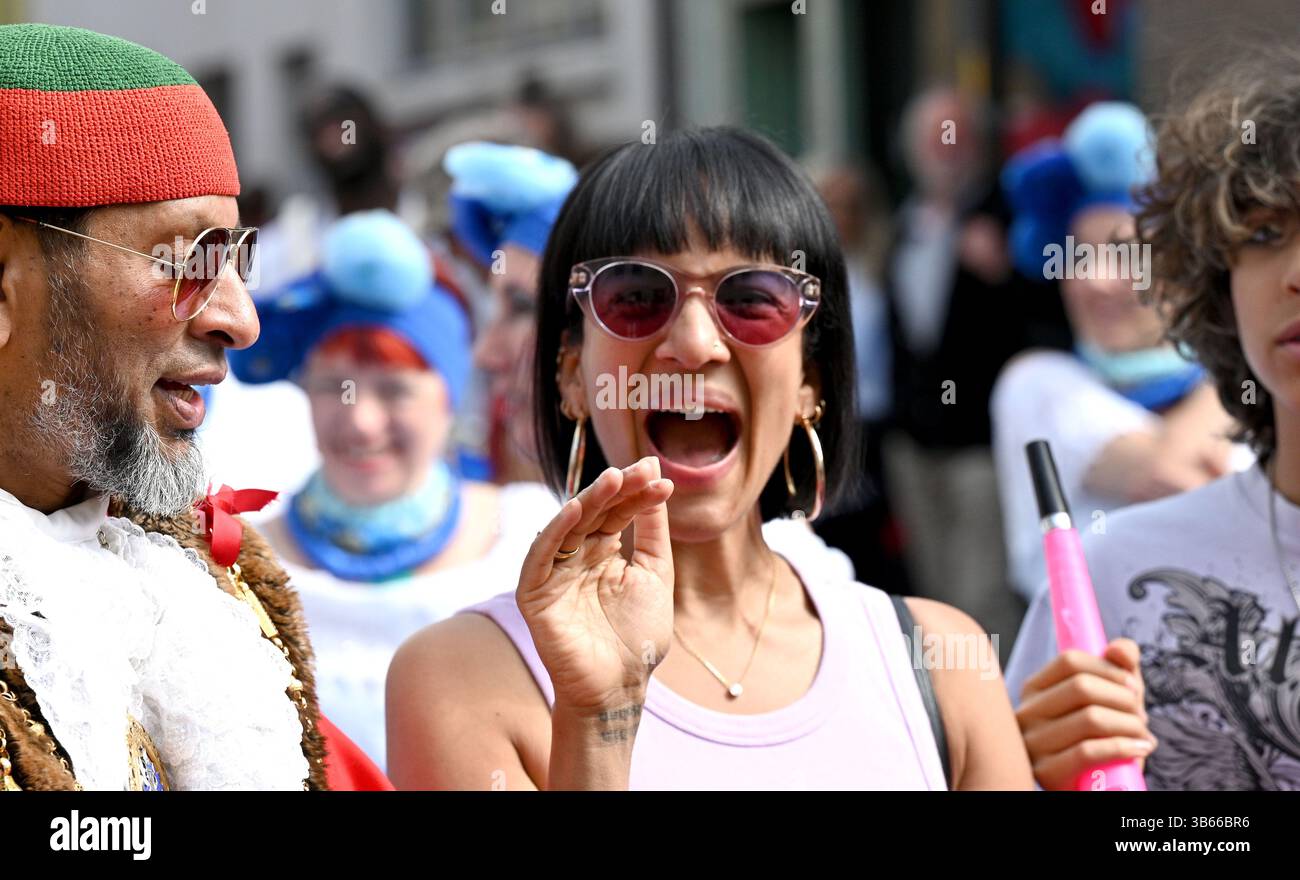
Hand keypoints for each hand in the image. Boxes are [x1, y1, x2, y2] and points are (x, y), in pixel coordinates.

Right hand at [516, 456, 673, 712]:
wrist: (620, 686)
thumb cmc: (637, 636)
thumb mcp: (653, 575)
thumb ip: (652, 533)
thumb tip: (658, 486)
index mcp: (602, 552)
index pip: (616, 512)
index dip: (635, 492)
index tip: (658, 474)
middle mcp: (575, 556)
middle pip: (592, 512)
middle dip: (615, 489)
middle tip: (639, 470)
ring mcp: (554, 572)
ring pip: (566, 525)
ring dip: (588, 500)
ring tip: (614, 479)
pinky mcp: (534, 593)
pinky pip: (540, 556)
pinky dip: (554, 531)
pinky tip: (574, 510)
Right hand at [1016, 638, 1156, 789]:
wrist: (1096, 785)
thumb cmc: (1103, 736)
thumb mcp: (1113, 697)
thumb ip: (1119, 666)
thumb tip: (1120, 649)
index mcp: (1035, 689)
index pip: (1070, 661)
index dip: (1109, 668)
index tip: (1133, 685)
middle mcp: (1026, 712)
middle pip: (1081, 687)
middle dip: (1124, 699)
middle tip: (1142, 716)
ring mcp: (1032, 743)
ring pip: (1090, 719)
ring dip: (1130, 725)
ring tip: (1143, 735)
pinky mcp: (1045, 772)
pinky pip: (1089, 751)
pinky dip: (1123, 747)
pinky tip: (1140, 749)